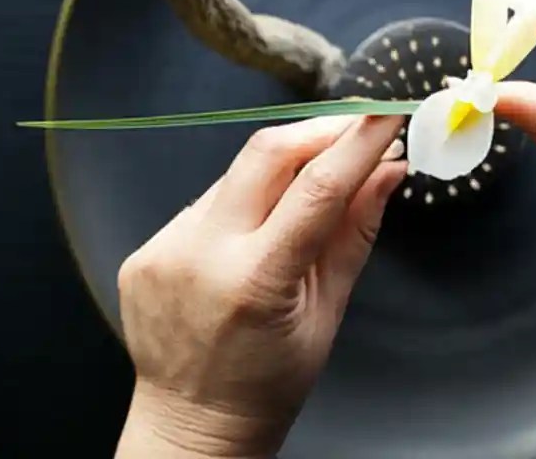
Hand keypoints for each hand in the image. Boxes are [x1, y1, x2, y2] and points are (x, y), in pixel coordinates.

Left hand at [114, 115, 405, 457]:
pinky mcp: (145, 248)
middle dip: (318, 130)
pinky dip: (242, 202)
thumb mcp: (327, 312)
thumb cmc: (270, 381)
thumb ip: (356, 233)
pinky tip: (256, 232)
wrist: (191, 423)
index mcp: (255, 281)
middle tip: (358, 128)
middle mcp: (201, 256)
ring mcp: (165, 249)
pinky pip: (206, 203)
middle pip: (265, 153)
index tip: (388, 112)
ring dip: (280, 170)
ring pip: (235, 176)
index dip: (358, 141)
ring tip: (309, 194)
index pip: (317, 188)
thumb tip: (390, 170)